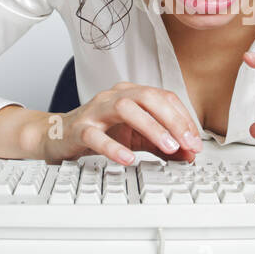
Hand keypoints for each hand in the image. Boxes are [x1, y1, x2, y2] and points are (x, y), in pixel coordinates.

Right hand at [41, 82, 203, 165]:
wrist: (59, 136)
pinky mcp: (79, 129)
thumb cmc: (100, 132)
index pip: (164, 97)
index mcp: (131, 94)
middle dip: (173, 120)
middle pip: (148, 97)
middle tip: (187, 143)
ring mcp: (96, 111)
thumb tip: (190, 153)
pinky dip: (114, 147)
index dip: (183, 118)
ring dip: (152, 128)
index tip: (195, 141)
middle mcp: (114, 97)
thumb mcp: (137, 139)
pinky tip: (128, 159)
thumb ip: (163, 145)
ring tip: (168, 147)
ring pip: (125, 109)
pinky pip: (96, 135)